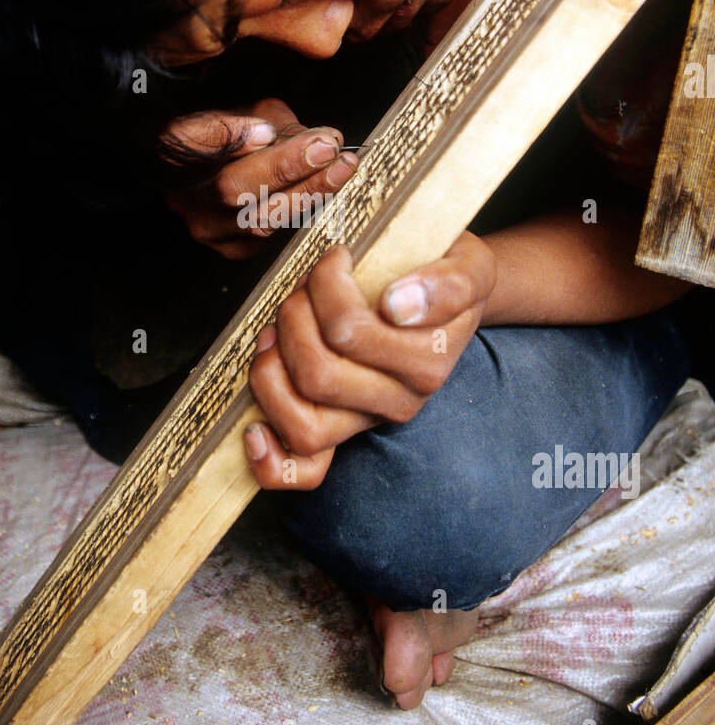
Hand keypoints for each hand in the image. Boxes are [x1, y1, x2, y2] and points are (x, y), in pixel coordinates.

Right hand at [161, 98, 357, 259]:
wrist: (223, 172)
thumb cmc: (240, 134)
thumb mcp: (252, 112)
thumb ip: (278, 124)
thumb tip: (323, 139)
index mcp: (174, 147)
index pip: (193, 141)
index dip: (229, 137)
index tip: (266, 130)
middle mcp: (182, 192)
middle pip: (232, 189)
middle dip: (286, 168)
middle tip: (327, 149)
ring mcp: (204, 224)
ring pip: (257, 220)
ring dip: (306, 194)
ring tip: (340, 170)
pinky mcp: (229, 247)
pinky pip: (270, 237)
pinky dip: (302, 212)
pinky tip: (326, 192)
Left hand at [244, 231, 496, 488]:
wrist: (453, 300)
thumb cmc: (446, 276)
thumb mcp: (468, 265)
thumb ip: (451, 283)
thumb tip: (399, 306)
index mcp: (428, 361)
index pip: (348, 331)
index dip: (326, 286)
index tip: (339, 256)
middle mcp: (402, 400)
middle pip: (317, 373)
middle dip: (294, 318)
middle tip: (306, 286)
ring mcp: (370, 421)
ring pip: (303, 424)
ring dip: (272, 369)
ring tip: (278, 328)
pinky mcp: (344, 434)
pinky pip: (304, 468)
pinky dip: (272, 461)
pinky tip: (254, 430)